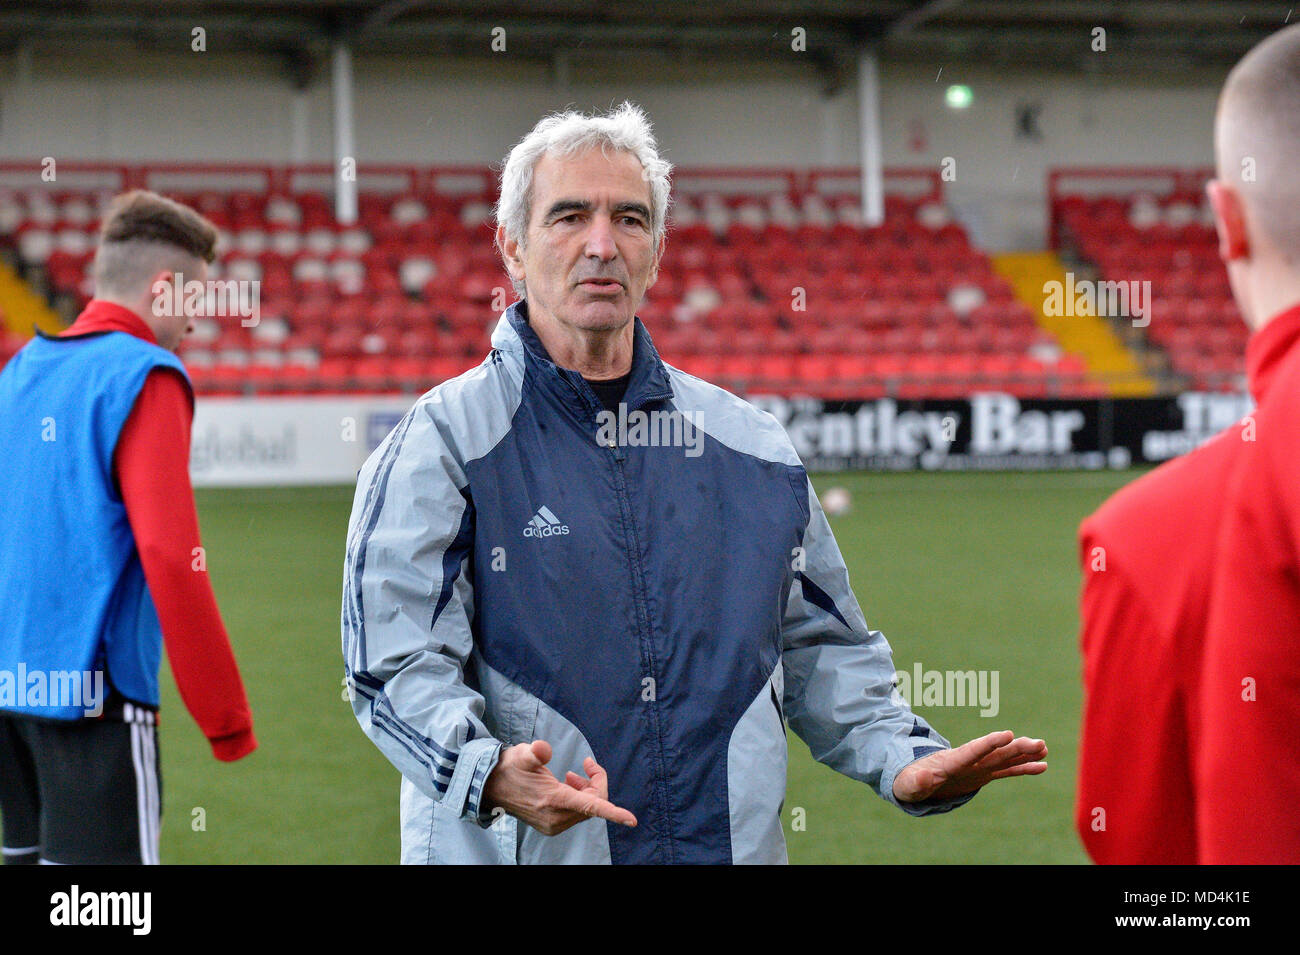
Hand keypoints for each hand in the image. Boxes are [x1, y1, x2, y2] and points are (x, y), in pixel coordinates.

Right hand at [482, 739, 637, 835]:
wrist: (491, 787)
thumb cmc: (510, 768)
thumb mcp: (522, 754)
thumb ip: (535, 752)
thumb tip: (544, 749)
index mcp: (554, 800)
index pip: (590, 807)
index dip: (613, 813)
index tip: (631, 820)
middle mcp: (556, 817)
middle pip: (593, 803)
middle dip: (596, 783)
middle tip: (587, 764)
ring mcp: (554, 824)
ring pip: (587, 809)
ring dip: (587, 790)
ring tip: (573, 774)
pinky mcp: (552, 825)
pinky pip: (577, 813)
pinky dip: (579, 798)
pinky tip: (567, 784)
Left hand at [892, 730, 1046, 803]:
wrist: (917, 779)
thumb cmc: (911, 782)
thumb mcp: (909, 784)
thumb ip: (916, 782)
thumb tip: (921, 777)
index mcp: (951, 762)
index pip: (972, 751)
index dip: (989, 743)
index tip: (1007, 734)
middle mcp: (969, 761)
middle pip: (995, 752)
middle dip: (1016, 747)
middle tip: (1037, 743)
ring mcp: (978, 766)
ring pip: (1005, 758)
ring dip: (1024, 753)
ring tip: (1044, 747)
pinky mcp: (984, 774)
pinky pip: (1007, 771)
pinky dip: (1024, 768)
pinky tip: (1042, 766)